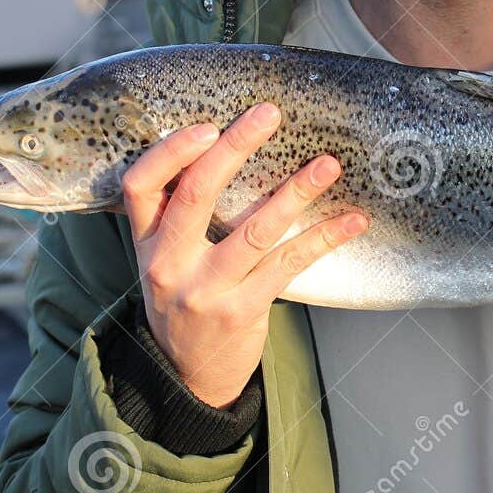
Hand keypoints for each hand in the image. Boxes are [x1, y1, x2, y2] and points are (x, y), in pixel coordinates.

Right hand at [121, 102, 370, 407]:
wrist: (187, 378)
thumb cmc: (183, 301)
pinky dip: (324, 238)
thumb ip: (178, 216)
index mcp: (145, 244)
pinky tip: (353, 220)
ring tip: (328, 164)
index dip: (170, 152)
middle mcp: (168, 265)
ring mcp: (205, 290)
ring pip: (254, 230)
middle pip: (197, 194)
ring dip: (295, 191)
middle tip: (270, 114)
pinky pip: (288, 264)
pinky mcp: (242, 311)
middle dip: (236, 147)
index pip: (140, 186)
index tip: (207, 125)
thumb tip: (223, 147)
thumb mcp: (163, 260)